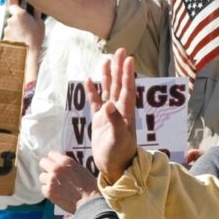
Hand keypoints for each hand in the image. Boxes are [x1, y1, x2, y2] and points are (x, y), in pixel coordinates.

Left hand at [3, 0, 43, 53]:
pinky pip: (8, 35)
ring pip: (10, 27)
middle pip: (12, 17)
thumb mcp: (40, 23)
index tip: (20, 12)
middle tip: (25, 27)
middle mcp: (11, 20)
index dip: (16, 9)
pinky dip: (13, 37)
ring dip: (15, 29)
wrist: (28, 53)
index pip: (13, 6)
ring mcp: (7, 29)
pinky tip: (20, 41)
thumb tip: (35, 7)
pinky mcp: (4, 37)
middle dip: (17, 21)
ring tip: (23, 36)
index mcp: (19, 14)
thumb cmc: (36, 38)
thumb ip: (36, 13)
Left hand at [40, 150, 100, 213]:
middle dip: (47, 167)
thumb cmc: (89, 186)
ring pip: (42, 176)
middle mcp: (56, 168)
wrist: (89, 202)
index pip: (51, 154)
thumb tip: (61, 165)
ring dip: (47, 180)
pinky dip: (48, 191)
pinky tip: (56, 193)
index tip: (55, 164)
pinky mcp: (48, 192)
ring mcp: (51, 180)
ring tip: (55, 185)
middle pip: (43, 162)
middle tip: (52, 174)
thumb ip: (68, 165)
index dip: (53, 159)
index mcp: (65, 161)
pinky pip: (43, 188)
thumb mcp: (80, 169)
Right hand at [85, 49, 138, 183]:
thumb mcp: (118, 138)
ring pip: (108, 90)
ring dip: (107, 76)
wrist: (114, 167)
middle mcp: (118, 110)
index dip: (127, 73)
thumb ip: (115, 121)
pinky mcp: (99, 120)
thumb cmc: (119, 154)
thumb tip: (110, 105)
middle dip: (119, 68)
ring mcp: (108, 114)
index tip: (128, 58)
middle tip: (120, 51)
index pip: (126, 88)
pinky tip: (89, 81)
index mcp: (125, 112)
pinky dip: (92, 91)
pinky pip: (95, 102)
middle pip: (118, 84)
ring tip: (106, 61)